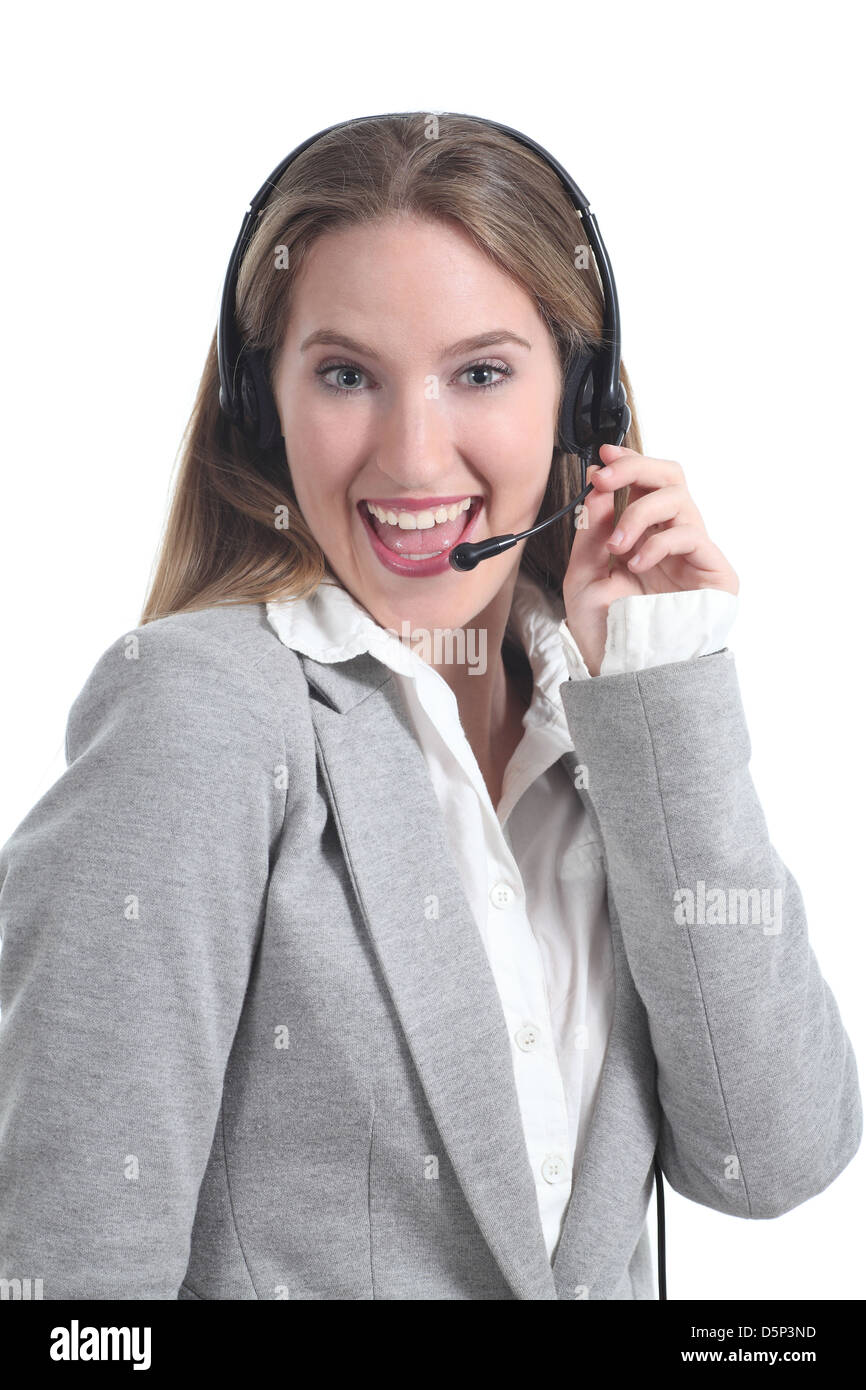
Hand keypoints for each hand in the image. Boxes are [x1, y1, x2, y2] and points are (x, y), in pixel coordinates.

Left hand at [562, 443, 738, 676]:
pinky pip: (690, 533)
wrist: (623, 674)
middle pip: (671, 477)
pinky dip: (658, 541)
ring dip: (638, 513)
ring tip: (617, 546)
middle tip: (605, 478)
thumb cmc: (606, 632)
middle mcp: (670, 539)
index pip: (645, 485)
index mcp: (642, 536)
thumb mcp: (584, 577)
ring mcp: (693, 555)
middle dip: (636, 468)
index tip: (600, 459)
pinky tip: (637, 563)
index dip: (628, 464)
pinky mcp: (714, 573)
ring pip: (678, 498)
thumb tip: (599, 490)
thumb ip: (592, 534)